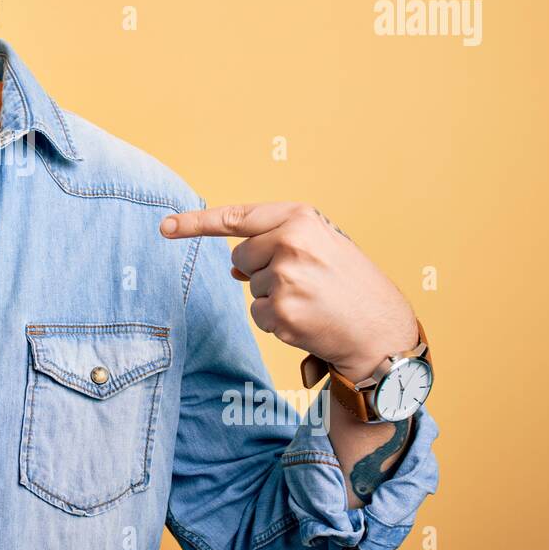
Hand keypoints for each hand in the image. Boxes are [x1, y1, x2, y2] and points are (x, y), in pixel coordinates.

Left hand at [160, 201, 417, 380]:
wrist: (384, 331)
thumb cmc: (352, 286)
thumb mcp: (322, 247)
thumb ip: (277, 243)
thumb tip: (233, 263)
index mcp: (301, 218)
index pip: (236, 218)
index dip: (195, 223)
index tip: (165, 226)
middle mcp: (290, 242)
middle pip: (242, 256)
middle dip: (263, 270)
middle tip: (306, 282)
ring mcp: (284, 278)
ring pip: (251, 288)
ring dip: (274, 297)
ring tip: (314, 301)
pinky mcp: (281, 312)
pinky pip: (258, 315)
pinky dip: (278, 322)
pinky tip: (308, 321)